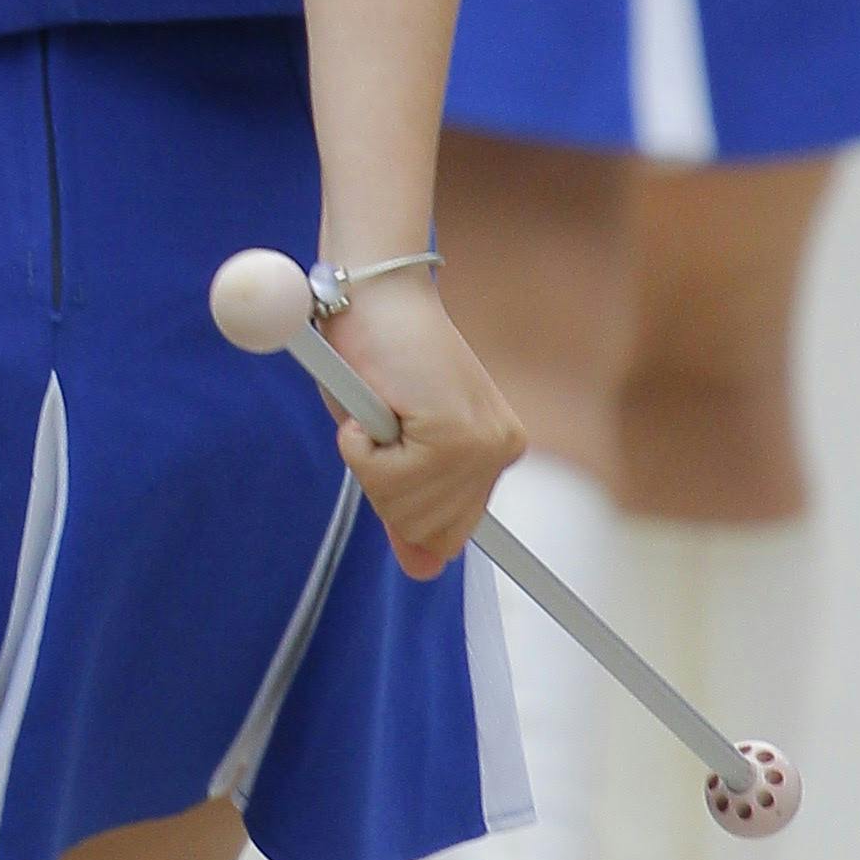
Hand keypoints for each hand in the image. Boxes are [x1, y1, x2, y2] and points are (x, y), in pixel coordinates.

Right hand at [315, 267, 524, 579]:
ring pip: (403, 510)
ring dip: (369, 463)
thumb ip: (411, 502)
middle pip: (425, 531)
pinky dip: (360, 449)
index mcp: (494, 451)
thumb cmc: (374, 355)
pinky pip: (388, 481)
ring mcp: (482, 445)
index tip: (398, 469)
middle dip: (382, 484)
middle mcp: (499, 451)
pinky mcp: (456, 432)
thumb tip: (425, 569)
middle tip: (378, 423)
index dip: (407, 511)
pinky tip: (373, 404)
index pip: (451, 534)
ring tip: (377, 408)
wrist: (373, 290)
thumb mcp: (391, 442)